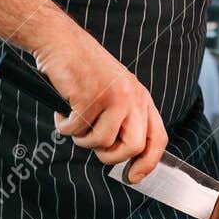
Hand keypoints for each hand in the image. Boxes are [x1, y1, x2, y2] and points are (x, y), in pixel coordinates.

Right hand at [33, 26, 167, 179]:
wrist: (60, 41)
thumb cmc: (85, 70)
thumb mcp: (116, 91)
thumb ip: (125, 117)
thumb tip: (126, 155)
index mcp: (142, 97)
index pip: (158, 138)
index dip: (148, 163)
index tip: (134, 177)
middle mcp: (132, 97)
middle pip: (133, 147)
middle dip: (110, 157)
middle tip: (95, 148)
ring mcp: (111, 97)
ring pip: (101, 142)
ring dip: (82, 140)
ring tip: (74, 122)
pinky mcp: (88, 97)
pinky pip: (76, 130)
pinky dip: (64, 127)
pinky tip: (62, 112)